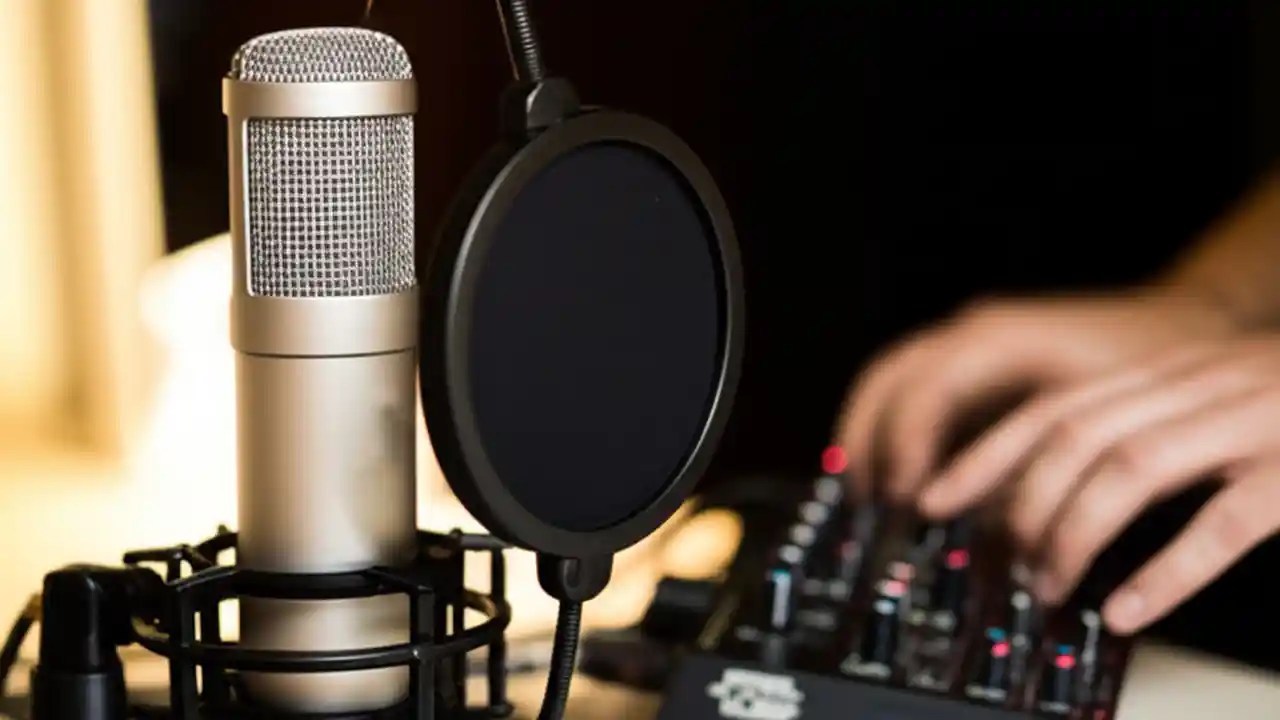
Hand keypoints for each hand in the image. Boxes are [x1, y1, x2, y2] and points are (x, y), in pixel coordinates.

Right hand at [836, 291, 1233, 500]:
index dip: (908, 443)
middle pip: (889, 378)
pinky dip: (899, 432)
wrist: (1183, 320)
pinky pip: (915, 391)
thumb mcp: (1103, 425)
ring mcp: (969, 341)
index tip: (907, 496)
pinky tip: (902, 476)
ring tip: (869, 494)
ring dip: (873, 436)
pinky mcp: (975, 362)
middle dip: (868, 439)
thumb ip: (1039, 472)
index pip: (927, 386)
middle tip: (865, 500)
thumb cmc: (1153, 368)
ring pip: (892, 381)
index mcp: (1001, 337)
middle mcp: (973, 331)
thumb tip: (990, 528)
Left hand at [919, 335, 1279, 633]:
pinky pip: (1224, 523)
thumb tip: (1063, 483)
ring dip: (1074, 534)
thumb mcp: (1211, 394)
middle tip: (1006, 565)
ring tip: (1052, 587)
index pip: (1050, 406)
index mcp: (1169, 373)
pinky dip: (1168, 571)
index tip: (934, 496)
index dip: (984, 453)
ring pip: (1131, 471)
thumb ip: (1145, 423)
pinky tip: (1132, 610)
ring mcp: (1254, 422)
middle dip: (1020, 503)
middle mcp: (1199, 387)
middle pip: (1074, 436)